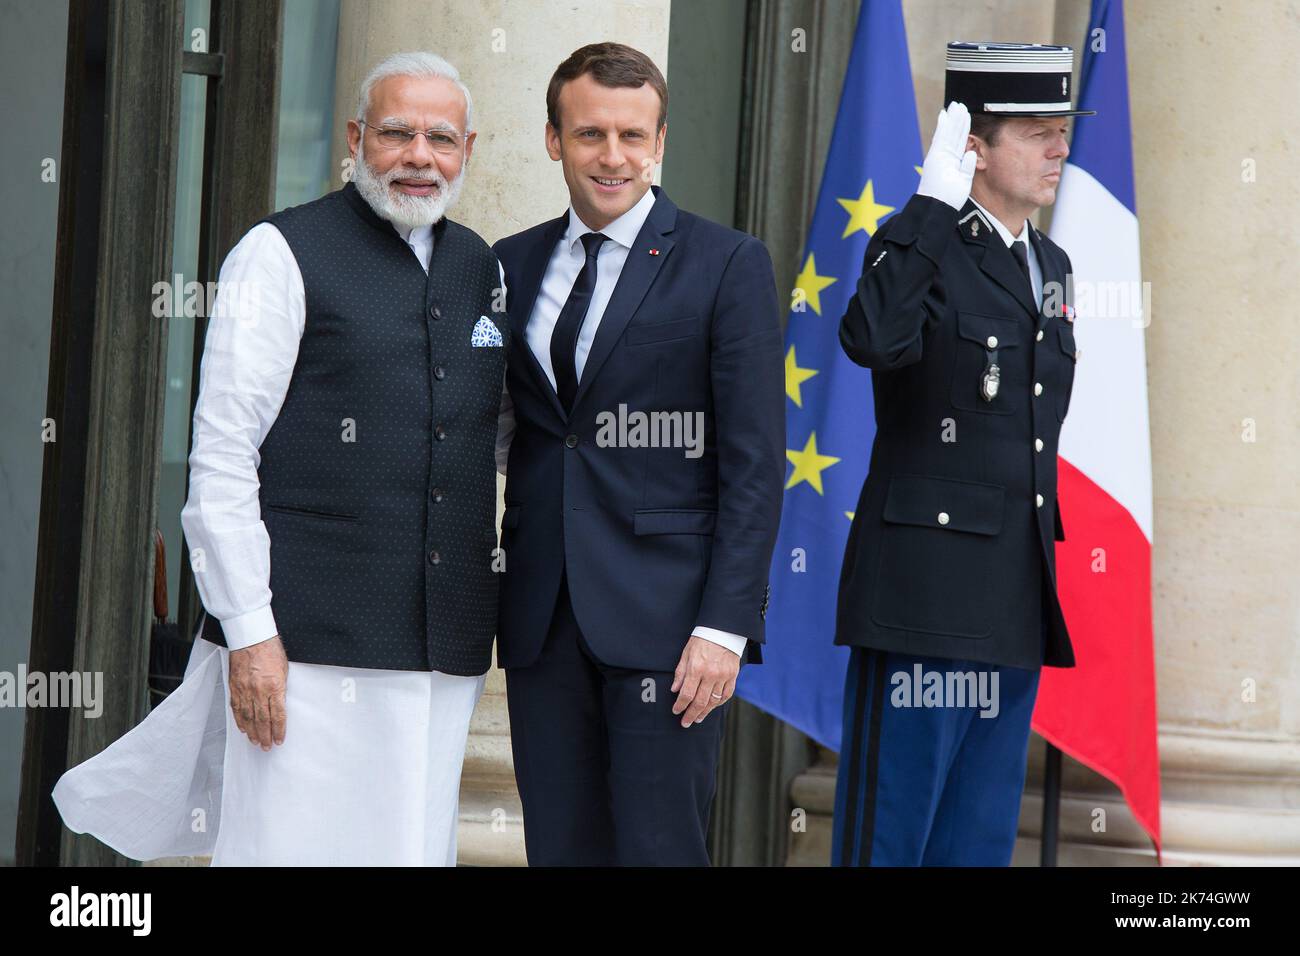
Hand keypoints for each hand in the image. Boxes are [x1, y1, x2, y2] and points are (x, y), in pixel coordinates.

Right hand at [228, 635, 287, 749]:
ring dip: (252, 732)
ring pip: (248, 717)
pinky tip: (243, 728)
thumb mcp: (284, 670)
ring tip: (255, 742)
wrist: (251, 638)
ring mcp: (244, 690)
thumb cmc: (271, 651)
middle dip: (265, 736)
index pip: (277, 715)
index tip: (279, 740)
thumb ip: (281, 689)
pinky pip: (236, 708)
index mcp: (274, 686)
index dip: (278, 730)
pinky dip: (240, 720)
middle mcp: (258, 691)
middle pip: (262, 720)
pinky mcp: (234, 687)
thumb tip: (280, 705)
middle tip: (266, 747)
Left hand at [670, 635, 739, 728]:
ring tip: (698, 718)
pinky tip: (712, 707)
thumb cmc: (702, 640)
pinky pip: (726, 695)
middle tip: (686, 722)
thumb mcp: (686, 653)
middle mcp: (711, 674)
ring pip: (713, 701)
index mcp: (697, 668)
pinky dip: (718, 704)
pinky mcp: (733, 676)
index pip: (687, 694)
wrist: (723, 630)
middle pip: (700, 701)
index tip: (676, 711)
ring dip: (704, 712)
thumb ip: (680, 673)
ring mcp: (723, 676)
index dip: (680, 705)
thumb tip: (674, 690)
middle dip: (691, 714)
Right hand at [917, 101, 977, 210]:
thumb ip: (967, 166)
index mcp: (951, 162)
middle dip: (957, 119)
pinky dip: (943, 125)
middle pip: (953, 134)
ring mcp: (939, 155)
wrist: (938, 206)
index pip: (958, 142)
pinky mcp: (935, 155)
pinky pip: (941, 137)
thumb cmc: (949, 198)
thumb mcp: (964, 181)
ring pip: (948, 132)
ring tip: (956, 105)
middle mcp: (944, 156)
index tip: (964, 116)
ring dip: (952, 118)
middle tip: (959, 105)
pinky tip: (945, 114)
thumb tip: (972, 153)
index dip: (962, 128)